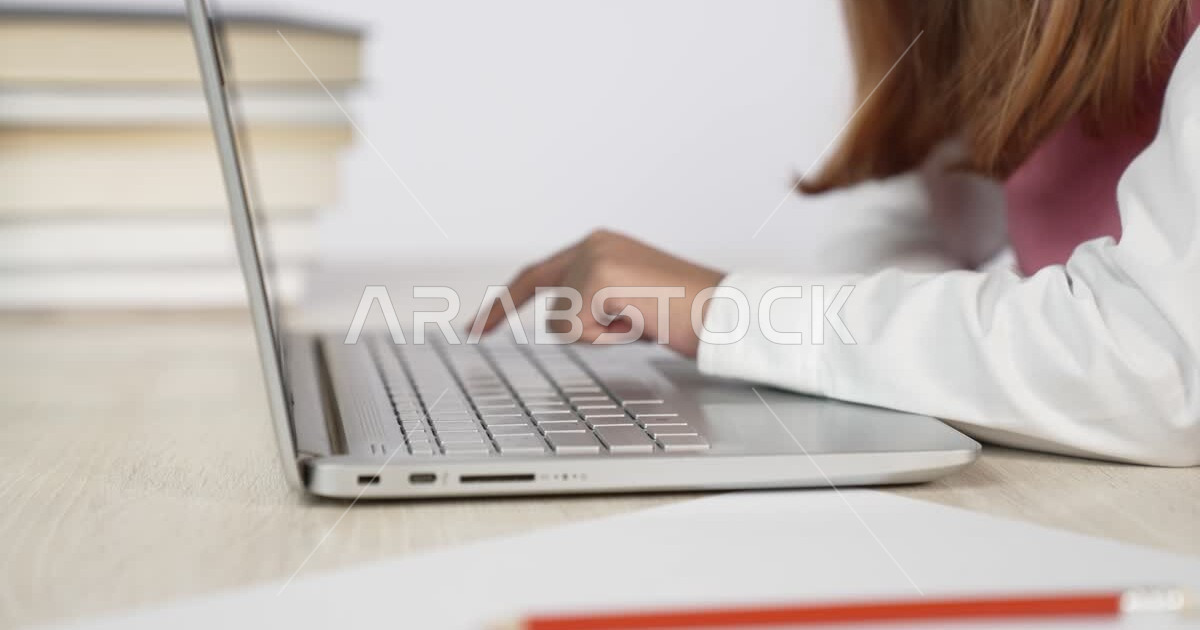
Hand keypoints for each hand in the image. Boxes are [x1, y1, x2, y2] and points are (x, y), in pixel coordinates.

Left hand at [479, 229, 723, 356]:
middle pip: (536, 288)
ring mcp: (594, 257)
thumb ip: (596, 302)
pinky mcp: (598, 277)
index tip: (478, 325)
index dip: (505, 300)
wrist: (727, 313)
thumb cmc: (688, 314)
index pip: (541, 273)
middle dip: (502, 311)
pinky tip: (636, 325)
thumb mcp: (631, 302)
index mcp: (602, 246)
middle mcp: (594, 243)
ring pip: (561, 320)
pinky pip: (576, 329)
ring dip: (595, 335)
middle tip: (471, 332)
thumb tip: (565, 321)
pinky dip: (605, 339)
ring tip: (636, 325)